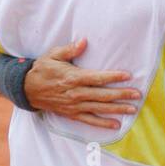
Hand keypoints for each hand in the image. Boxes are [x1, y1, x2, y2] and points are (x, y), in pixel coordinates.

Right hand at [25, 39, 140, 128]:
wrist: (27, 89)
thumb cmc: (42, 70)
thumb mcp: (52, 55)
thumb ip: (70, 49)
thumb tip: (84, 41)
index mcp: (73, 77)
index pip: (97, 78)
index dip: (113, 77)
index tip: (127, 76)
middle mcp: (75, 93)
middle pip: (103, 95)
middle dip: (121, 94)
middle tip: (137, 94)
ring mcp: (74, 105)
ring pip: (99, 108)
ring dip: (117, 109)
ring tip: (132, 109)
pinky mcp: (72, 114)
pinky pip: (89, 120)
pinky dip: (103, 123)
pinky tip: (116, 124)